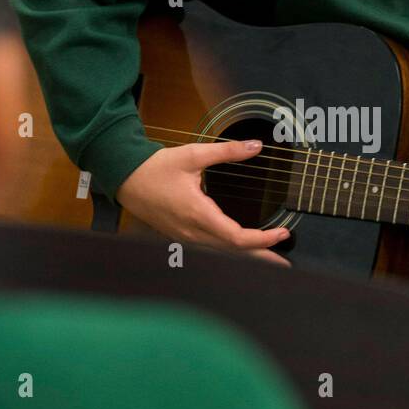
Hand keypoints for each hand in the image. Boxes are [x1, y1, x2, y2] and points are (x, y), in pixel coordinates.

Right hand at [116, 139, 291, 265]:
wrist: (124, 178)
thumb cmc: (155, 168)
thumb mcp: (193, 155)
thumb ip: (227, 151)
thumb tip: (256, 146)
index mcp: (198, 214)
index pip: (238, 238)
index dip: (263, 240)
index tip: (282, 234)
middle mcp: (192, 232)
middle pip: (234, 252)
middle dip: (262, 256)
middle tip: (285, 262)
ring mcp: (185, 238)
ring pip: (222, 254)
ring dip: (247, 257)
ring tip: (269, 258)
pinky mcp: (181, 236)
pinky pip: (210, 250)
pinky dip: (230, 252)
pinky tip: (240, 250)